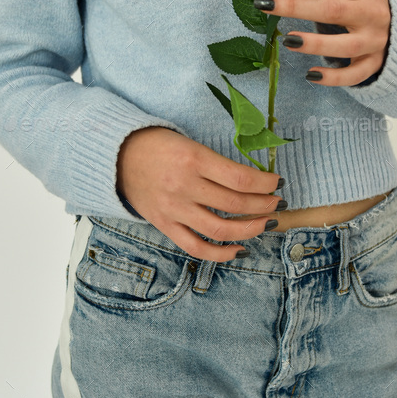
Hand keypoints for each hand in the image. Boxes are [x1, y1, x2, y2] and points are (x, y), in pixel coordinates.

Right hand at [116, 127, 284, 261]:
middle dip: (264, 205)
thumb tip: (253, 181)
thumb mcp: (190, 143)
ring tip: (265, 224)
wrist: (118, 156)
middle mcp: (184, 186)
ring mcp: (174, 209)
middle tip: (277, 203)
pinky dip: (220, 253)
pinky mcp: (165, 225)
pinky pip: (196, 247)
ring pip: (220, 229)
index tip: (278, 183)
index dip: (266, 183)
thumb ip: (217, 163)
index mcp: (194, 159)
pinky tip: (240, 249)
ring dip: (250, 230)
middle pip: (235, 204)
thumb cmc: (159, 145)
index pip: (240, 178)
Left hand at [254, 0, 390, 85]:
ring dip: (314, 43)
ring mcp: (376, 41)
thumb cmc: (364, 4)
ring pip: (345, 45)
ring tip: (287, 40)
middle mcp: (373, 13)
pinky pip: (354, 75)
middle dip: (295, 7)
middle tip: (264, 6)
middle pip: (331, 10)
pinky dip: (333, 78)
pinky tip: (311, 75)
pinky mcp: (376, 64)